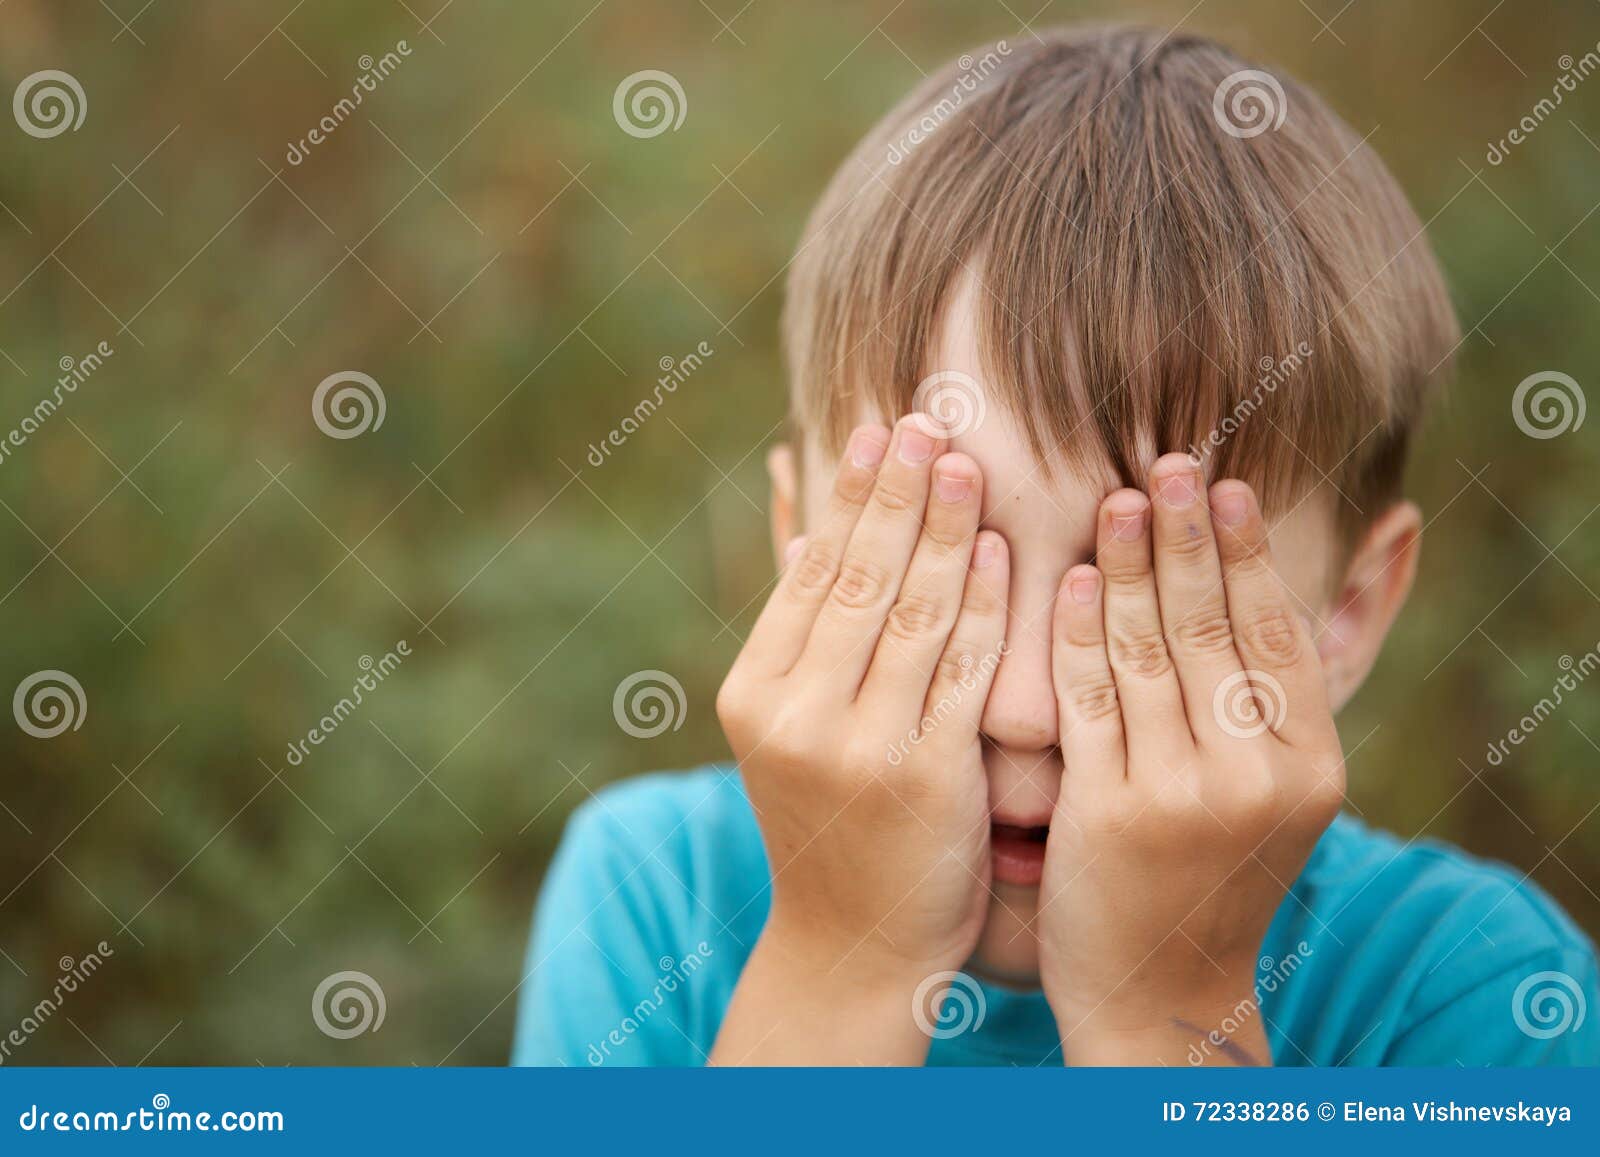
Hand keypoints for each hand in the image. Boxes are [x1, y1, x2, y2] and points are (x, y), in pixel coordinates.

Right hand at [711, 417, 1008, 1062]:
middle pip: (856, 579)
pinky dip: (980, 607)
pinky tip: (1000, 551)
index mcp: (753, 693)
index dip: (852, 496)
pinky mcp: (922, 778)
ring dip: (942, 530)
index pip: (812, 572)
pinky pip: (958, 673)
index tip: (885, 430)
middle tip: (929, 419)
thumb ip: (800, 623)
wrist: (854, 943)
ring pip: (907, 615)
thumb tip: (791, 503)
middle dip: (897, 493)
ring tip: (965, 461)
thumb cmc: (834, 820)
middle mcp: (793, 714)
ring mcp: (855, 748)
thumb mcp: (789, 724)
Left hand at [1039, 454, 1344, 1064]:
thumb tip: (1277, 584)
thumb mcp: (1276, 795)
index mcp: (1310, 766)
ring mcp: (1181, 798)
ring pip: (1149, 652)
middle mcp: (1256, 779)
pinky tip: (1069, 580)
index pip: (1275, 633)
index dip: (1247, 552)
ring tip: (1116, 498)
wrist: (1157, 989)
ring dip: (1130, 565)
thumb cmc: (1209, 873)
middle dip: (1188, 537)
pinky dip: (1078, 634)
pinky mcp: (1108, 814)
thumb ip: (1276, 700)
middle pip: (1214, 629)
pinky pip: (1089, 701)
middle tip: (1167, 462)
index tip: (1224, 482)